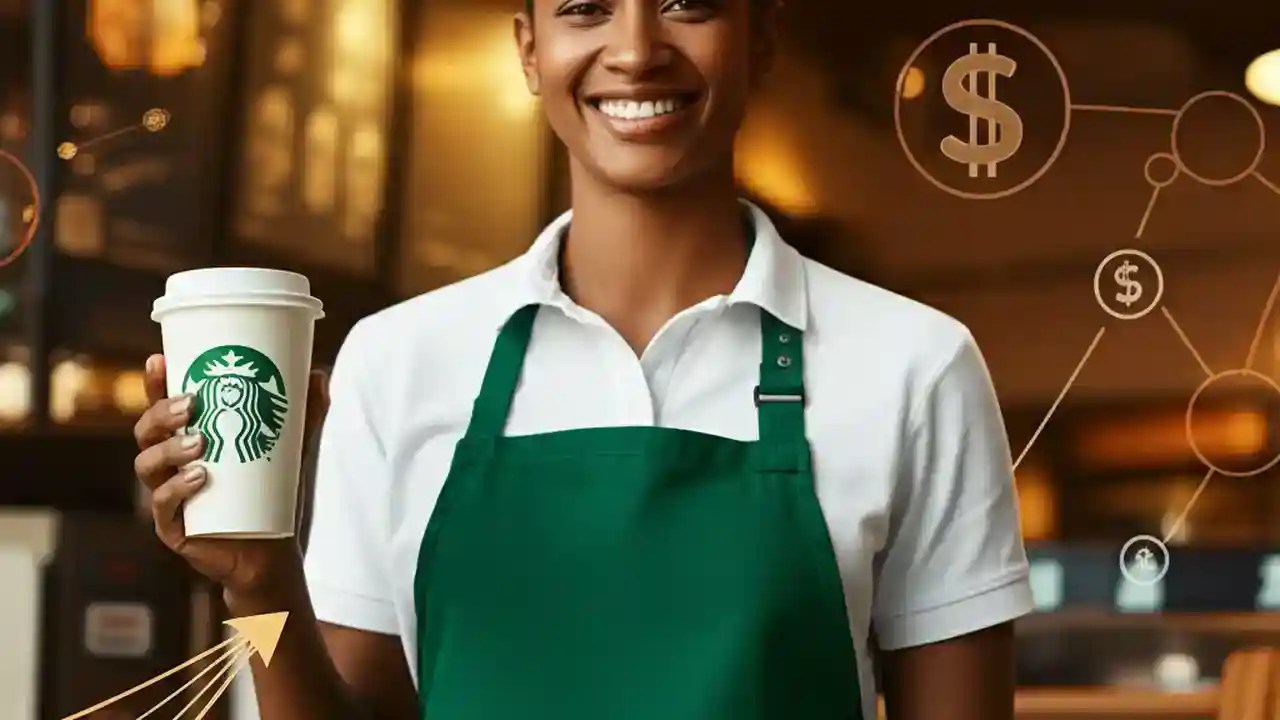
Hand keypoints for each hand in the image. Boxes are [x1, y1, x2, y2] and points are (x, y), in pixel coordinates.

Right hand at [133, 354, 329, 596]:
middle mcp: (169, 465)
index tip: (160, 359)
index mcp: (187, 439)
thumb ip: (304, 412)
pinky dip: (176, 489)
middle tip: (192, 404)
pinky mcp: (173, 527)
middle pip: (146, 431)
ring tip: (200, 443)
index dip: (155, 383)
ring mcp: (166, 496)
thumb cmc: (273, 493)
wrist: (272, 551)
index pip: (162, 407)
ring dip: (169, 449)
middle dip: (161, 413)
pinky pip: (162, 505)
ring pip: (147, 464)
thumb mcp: (291, 448)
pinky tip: (198, 478)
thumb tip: (319, 373)